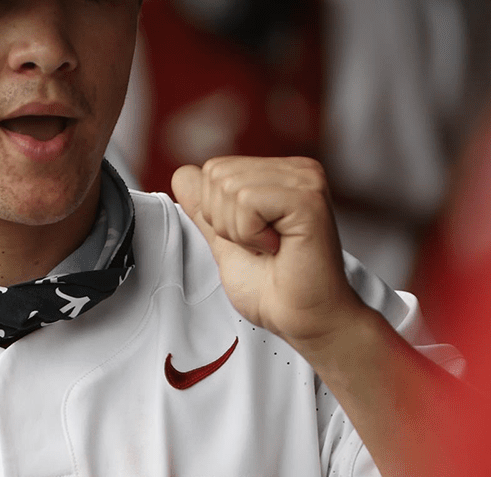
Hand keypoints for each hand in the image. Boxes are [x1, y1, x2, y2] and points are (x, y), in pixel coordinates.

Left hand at [170, 156, 365, 352]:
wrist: (305, 322)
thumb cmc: (274, 290)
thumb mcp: (225, 241)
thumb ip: (204, 207)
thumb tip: (182, 174)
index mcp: (279, 174)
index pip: (213, 169)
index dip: (217, 213)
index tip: (253, 241)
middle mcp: (297, 171)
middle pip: (216, 174)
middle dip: (225, 220)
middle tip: (261, 247)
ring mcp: (306, 180)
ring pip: (228, 187)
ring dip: (239, 231)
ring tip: (271, 248)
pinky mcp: (308, 198)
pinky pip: (246, 201)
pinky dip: (250, 233)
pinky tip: (278, 247)